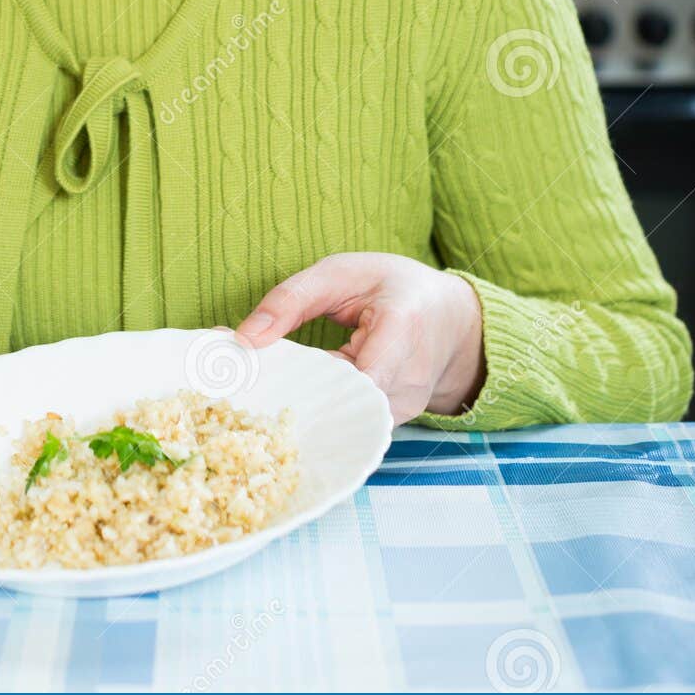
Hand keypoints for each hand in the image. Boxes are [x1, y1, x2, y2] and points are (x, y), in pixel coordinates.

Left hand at [234, 251, 485, 424]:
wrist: (453, 318)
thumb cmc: (393, 286)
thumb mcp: (340, 272)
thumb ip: (290, 300)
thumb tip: (243, 338)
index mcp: (402, 328)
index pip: (353, 371)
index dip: (305, 378)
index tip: (257, 375)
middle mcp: (408, 377)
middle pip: (341, 401)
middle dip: (290, 395)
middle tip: (241, 386)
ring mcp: (406, 406)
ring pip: (343, 418)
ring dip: (302, 405)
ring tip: (262, 389)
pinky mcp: (396, 421)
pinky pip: (351, 421)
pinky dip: (320, 410)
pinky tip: (293, 396)